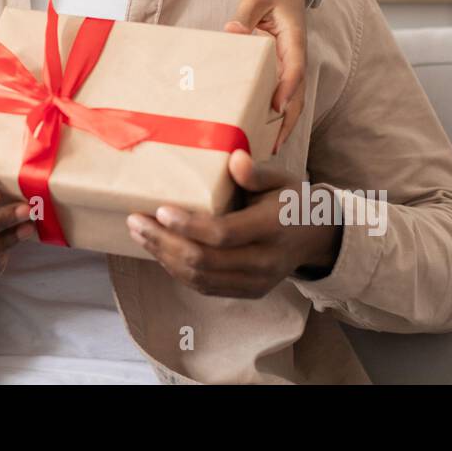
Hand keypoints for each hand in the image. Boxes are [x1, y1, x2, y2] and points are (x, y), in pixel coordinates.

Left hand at [124, 150, 340, 298]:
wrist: (316, 238)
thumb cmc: (292, 201)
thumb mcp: (283, 179)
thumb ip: (257, 172)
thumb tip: (234, 158)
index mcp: (273, 228)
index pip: (224, 234)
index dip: (188, 226)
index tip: (160, 210)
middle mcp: (264, 261)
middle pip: (205, 261)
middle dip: (164, 242)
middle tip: (136, 221)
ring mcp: (256, 282)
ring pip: (200, 278)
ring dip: (164, 257)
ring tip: (140, 233)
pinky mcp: (247, 292)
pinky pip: (205, 287)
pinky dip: (177, 269)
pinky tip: (159, 250)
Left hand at [225, 0, 307, 153]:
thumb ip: (245, 14)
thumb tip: (232, 31)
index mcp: (294, 41)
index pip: (294, 69)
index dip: (287, 88)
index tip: (277, 106)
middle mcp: (297, 59)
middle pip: (297, 95)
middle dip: (287, 121)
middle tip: (272, 146)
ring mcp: (291, 68)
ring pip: (292, 101)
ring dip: (283, 125)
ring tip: (267, 150)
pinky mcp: (284, 74)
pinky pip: (283, 97)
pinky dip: (277, 117)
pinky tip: (264, 135)